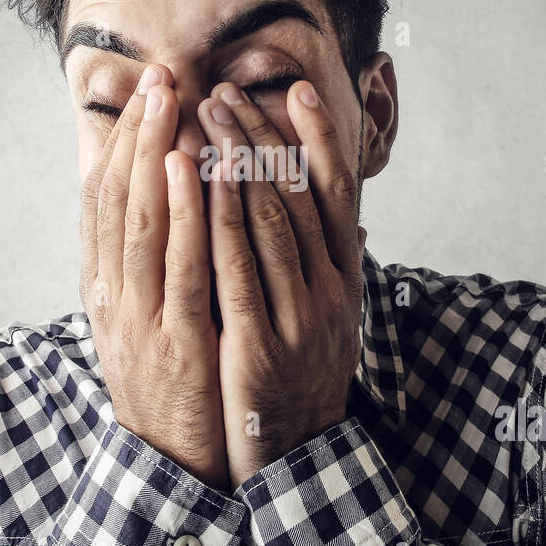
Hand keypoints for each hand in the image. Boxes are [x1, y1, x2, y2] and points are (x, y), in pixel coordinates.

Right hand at [79, 65, 229, 489]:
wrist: (167, 463)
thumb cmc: (166, 385)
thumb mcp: (142, 322)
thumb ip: (146, 269)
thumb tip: (152, 212)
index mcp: (104, 287)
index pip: (102, 201)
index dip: (122, 143)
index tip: (142, 94)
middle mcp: (111, 295)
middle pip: (117, 199)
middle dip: (138, 132)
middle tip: (156, 76)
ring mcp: (139, 317)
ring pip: (140, 222)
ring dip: (153, 155)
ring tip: (169, 100)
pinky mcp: (173, 340)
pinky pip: (179, 265)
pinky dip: (181, 212)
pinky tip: (190, 169)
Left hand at [198, 79, 366, 487]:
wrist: (298, 454)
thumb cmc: (305, 374)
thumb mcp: (330, 315)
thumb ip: (334, 263)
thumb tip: (348, 214)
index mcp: (343, 276)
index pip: (333, 193)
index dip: (316, 139)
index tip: (294, 91)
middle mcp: (328, 289)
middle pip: (294, 195)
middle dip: (259, 136)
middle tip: (224, 91)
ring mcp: (297, 317)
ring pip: (267, 222)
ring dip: (235, 161)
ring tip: (206, 116)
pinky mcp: (260, 345)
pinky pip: (237, 271)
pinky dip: (217, 220)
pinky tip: (196, 181)